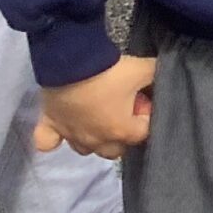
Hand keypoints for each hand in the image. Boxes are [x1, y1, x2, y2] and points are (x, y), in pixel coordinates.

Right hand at [34, 55, 155, 158]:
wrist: (73, 63)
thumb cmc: (111, 71)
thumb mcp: (144, 69)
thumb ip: (157, 76)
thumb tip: (165, 76)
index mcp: (120, 131)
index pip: (142, 133)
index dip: (147, 115)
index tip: (143, 99)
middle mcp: (95, 140)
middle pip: (115, 150)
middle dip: (123, 134)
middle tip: (123, 109)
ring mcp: (70, 136)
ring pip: (85, 149)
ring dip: (94, 138)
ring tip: (98, 116)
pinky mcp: (50, 126)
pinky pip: (48, 143)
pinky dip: (55, 140)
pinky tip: (62, 130)